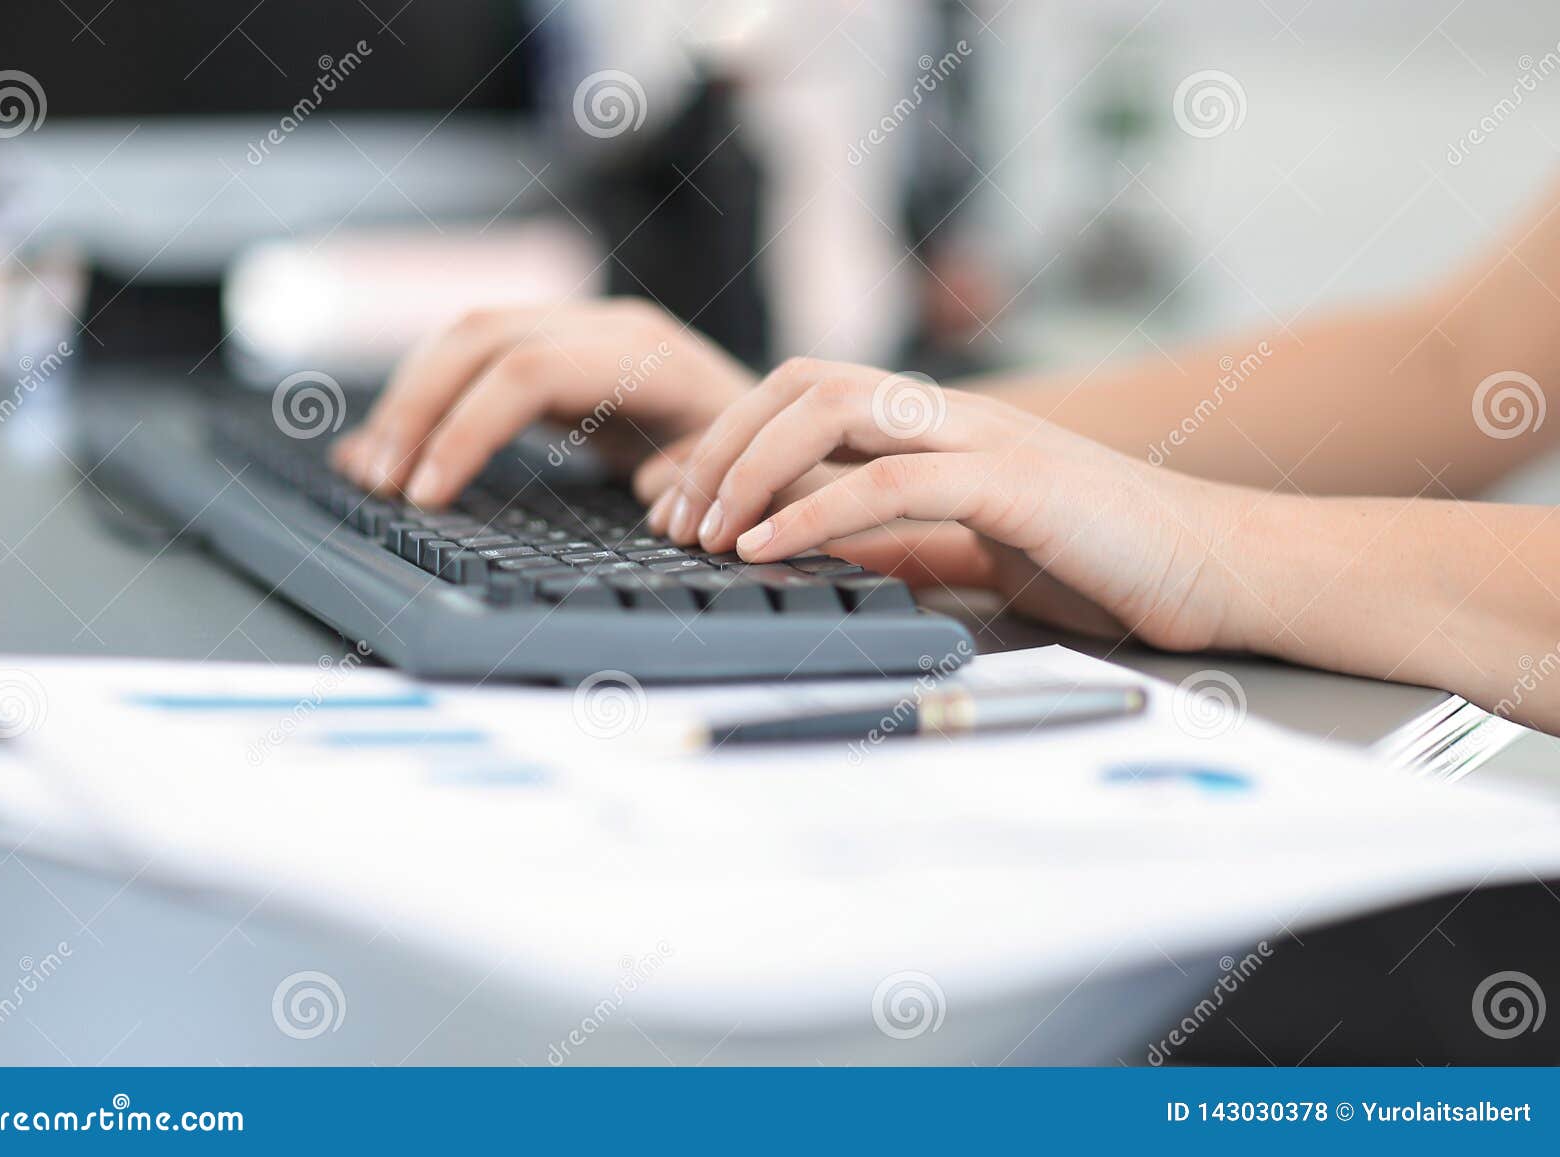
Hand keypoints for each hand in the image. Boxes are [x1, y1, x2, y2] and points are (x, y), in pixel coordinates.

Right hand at [330, 299, 753, 506]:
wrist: (772, 422)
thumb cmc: (757, 457)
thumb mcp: (740, 477)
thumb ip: (699, 486)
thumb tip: (658, 501)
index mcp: (644, 353)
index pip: (527, 369)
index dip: (467, 429)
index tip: (428, 497)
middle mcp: (600, 326)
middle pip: (477, 338)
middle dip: (417, 410)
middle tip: (382, 484)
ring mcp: (572, 331)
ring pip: (462, 339)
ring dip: (408, 402)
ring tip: (372, 473)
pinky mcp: (551, 353)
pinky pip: (470, 361)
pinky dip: (423, 401)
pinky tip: (387, 447)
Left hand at [640, 357, 1253, 650]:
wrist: (1218, 569)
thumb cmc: (1104, 559)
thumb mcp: (973, 550)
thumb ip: (898, 541)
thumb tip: (813, 551)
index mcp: (939, 424)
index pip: (809, 394)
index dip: (732, 439)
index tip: (683, 506)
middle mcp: (952, 414)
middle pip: (805, 381)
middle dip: (722, 443)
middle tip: (675, 517)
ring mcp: (984, 437)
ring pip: (834, 408)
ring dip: (751, 468)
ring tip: (706, 533)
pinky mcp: (1014, 482)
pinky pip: (893, 480)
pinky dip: (814, 512)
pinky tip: (767, 549)